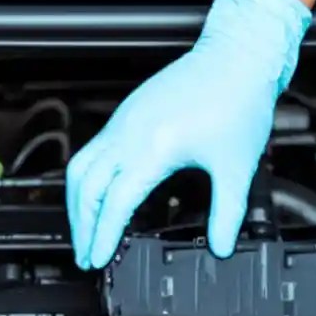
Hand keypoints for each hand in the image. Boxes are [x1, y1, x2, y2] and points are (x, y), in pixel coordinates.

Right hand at [65, 0, 311, 268]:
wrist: (238, 55)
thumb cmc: (238, 99)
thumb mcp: (237, 166)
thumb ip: (227, 213)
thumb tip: (221, 246)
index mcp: (154, 147)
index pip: (115, 203)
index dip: (103, 236)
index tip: (98, 259)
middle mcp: (130, 132)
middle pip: (85, 188)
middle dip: (81, 227)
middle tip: (86, 256)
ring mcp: (123, 121)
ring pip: (80, 167)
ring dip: (76, 204)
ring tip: (84, 232)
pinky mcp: (126, 114)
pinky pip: (91, 151)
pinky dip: (86, 180)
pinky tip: (96, 196)